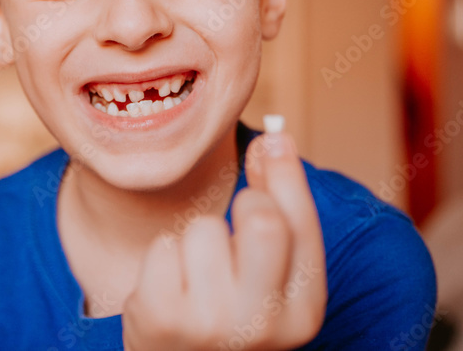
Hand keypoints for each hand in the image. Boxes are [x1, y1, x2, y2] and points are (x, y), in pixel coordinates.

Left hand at [122, 130, 326, 350]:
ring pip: (204, 227)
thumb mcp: (273, 275)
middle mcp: (261, 324)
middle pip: (260, 218)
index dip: (286, 172)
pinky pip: (164, 245)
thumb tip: (277, 137)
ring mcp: (208, 324)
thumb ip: (281, 209)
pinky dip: (165, 257)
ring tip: (198, 276)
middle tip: (237, 230)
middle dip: (246, 205)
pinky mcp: (159, 318)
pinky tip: (170, 288)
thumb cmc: (234, 311)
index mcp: (302, 314)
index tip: (274, 137)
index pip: (300, 224)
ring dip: (198, 239)